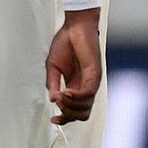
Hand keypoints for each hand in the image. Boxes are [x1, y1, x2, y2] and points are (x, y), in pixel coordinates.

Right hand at [44, 8, 102, 123]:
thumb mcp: (52, 68)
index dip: (64, 119)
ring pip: (85, 108)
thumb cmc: (64, 44)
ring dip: (70, 106)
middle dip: (67, 114)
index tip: (53, 120)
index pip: (75, 111)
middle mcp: (85, 87)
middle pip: (82, 115)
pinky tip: (66, 91)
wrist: (74, 26)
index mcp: (75, 87)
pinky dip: (76, 97)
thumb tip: (52, 100)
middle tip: (58, 102)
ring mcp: (91, 82)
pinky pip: (88, 93)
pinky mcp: (95, 74)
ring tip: (61, 95)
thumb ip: (52, 84)